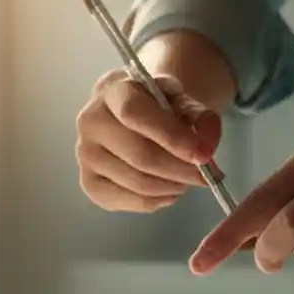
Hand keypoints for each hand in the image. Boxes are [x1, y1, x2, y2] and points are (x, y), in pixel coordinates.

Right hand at [76, 69, 222, 212]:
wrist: (129, 112)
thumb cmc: (157, 104)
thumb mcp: (183, 100)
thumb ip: (200, 119)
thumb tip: (207, 148)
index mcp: (112, 91)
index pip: (135, 114)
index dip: (171, 137)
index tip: (203, 154)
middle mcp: (90, 123)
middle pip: (139, 156)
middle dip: (181, 171)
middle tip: (208, 176)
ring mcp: (85, 155)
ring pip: (138, 183)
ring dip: (173, 187)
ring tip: (190, 180)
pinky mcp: (89, 184)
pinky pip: (131, 202)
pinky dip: (159, 201)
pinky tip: (170, 190)